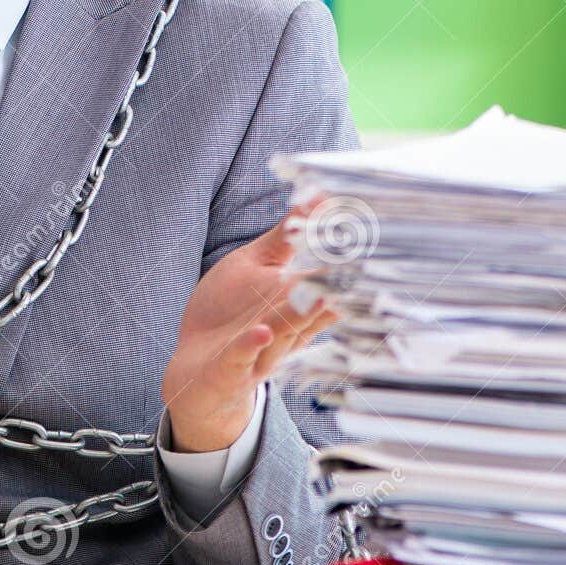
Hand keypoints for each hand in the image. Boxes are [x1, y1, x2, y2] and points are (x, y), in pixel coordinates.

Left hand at [161, 206, 336, 452]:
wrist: (194, 368)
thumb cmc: (228, 311)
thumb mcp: (254, 266)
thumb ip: (285, 237)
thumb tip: (316, 195)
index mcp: (299, 302)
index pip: (330, 280)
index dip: (350, 262)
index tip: (371, 233)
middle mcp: (287, 330)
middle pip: (314, 309)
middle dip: (334, 289)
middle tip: (360, 264)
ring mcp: (259, 352)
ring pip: (282, 333)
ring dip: (299, 315)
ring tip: (322, 294)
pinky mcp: (229, 369)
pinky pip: (240, 357)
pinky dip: (250, 345)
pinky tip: (260, 331)